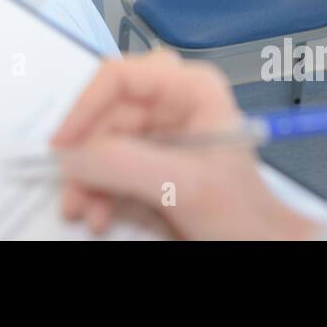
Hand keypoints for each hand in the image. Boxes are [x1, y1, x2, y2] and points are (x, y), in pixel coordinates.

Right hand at [49, 49, 321, 239]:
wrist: (263, 248)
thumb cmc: (244, 214)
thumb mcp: (182, 184)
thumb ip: (124, 164)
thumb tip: (70, 155)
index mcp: (190, 89)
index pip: (119, 78)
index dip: (84, 108)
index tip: (63, 144)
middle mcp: (172, 104)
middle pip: (105, 115)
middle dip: (86, 155)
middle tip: (71, 187)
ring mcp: (161, 135)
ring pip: (102, 144)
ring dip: (87, 179)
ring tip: (85, 211)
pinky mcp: (153, 164)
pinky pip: (110, 167)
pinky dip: (98, 190)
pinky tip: (99, 213)